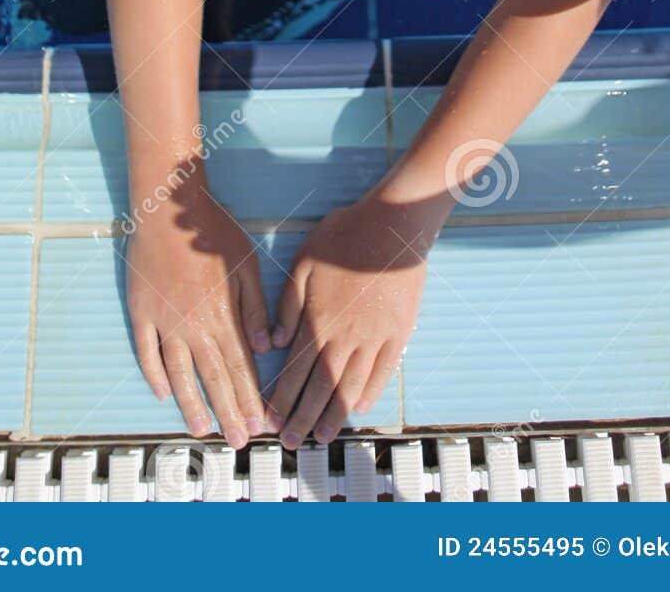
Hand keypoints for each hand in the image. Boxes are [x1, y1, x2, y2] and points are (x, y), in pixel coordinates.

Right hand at [125, 177, 270, 448]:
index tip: (258, 423)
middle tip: (236, 441)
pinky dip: (154, 375)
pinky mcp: (141, 313)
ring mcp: (164, 321)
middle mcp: (193, 325)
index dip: (249, 397)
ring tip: (200, 429)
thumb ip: (256, 308)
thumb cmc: (211, 232)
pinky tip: (162, 394)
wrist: (168, 210)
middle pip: (212, 377)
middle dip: (227, 412)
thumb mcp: (246, 264)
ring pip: (178, 373)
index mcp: (222, 314)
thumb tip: (265, 346)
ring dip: (191, 403)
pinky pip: (146, 353)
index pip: (240, 366)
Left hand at [263, 190, 439, 447]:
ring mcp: (374, 337)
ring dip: (334, 415)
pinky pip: (383, 372)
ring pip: (351, 387)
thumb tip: (277, 340)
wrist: (392, 226)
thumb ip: (289, 304)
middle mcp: (344, 337)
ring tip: (321, 437)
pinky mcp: (398, 333)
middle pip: (320, 388)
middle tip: (290, 442)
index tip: (271, 421)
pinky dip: (370, 392)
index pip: (295, 371)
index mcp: (317, 320)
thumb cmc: (344, 237)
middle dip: (302, 418)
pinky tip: (360, 407)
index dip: (282, 399)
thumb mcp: (304, 262)